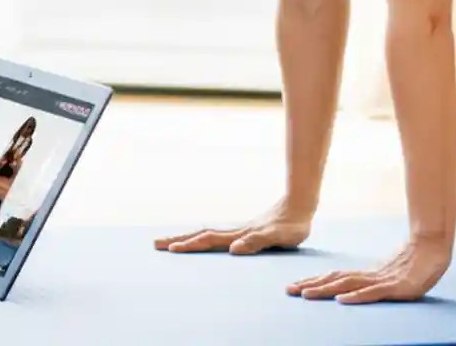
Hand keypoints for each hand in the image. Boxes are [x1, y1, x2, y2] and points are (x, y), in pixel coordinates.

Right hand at [153, 199, 311, 254]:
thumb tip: (234, 251)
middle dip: (178, 240)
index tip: (171, 250)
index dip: (191, 245)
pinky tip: (201, 239)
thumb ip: (257, 242)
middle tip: (155, 244)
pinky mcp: (245, 232)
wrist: (300, 204)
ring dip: (187, 238)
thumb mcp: (279, 237)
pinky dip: (202, 238)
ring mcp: (239, 231)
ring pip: (207, 234)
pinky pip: (217, 236)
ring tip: (170, 242)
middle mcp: (235, 232)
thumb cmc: (292, 225)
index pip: (209, 240)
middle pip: (201, 235)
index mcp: (240, 235)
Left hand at [287, 236, 452, 303]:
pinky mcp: (394, 288)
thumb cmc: (411, 264)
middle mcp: (367, 276)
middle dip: (310, 286)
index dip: (313, 281)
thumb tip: (350, 288)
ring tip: (306, 295)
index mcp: (364, 274)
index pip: (333, 277)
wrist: (432, 248)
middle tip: (288, 291)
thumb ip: (369, 282)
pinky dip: (356, 296)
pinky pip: (372, 293)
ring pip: (347, 286)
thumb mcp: (386, 276)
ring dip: (325, 290)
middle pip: (333, 280)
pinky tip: (342, 299)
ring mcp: (380, 281)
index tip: (293, 286)